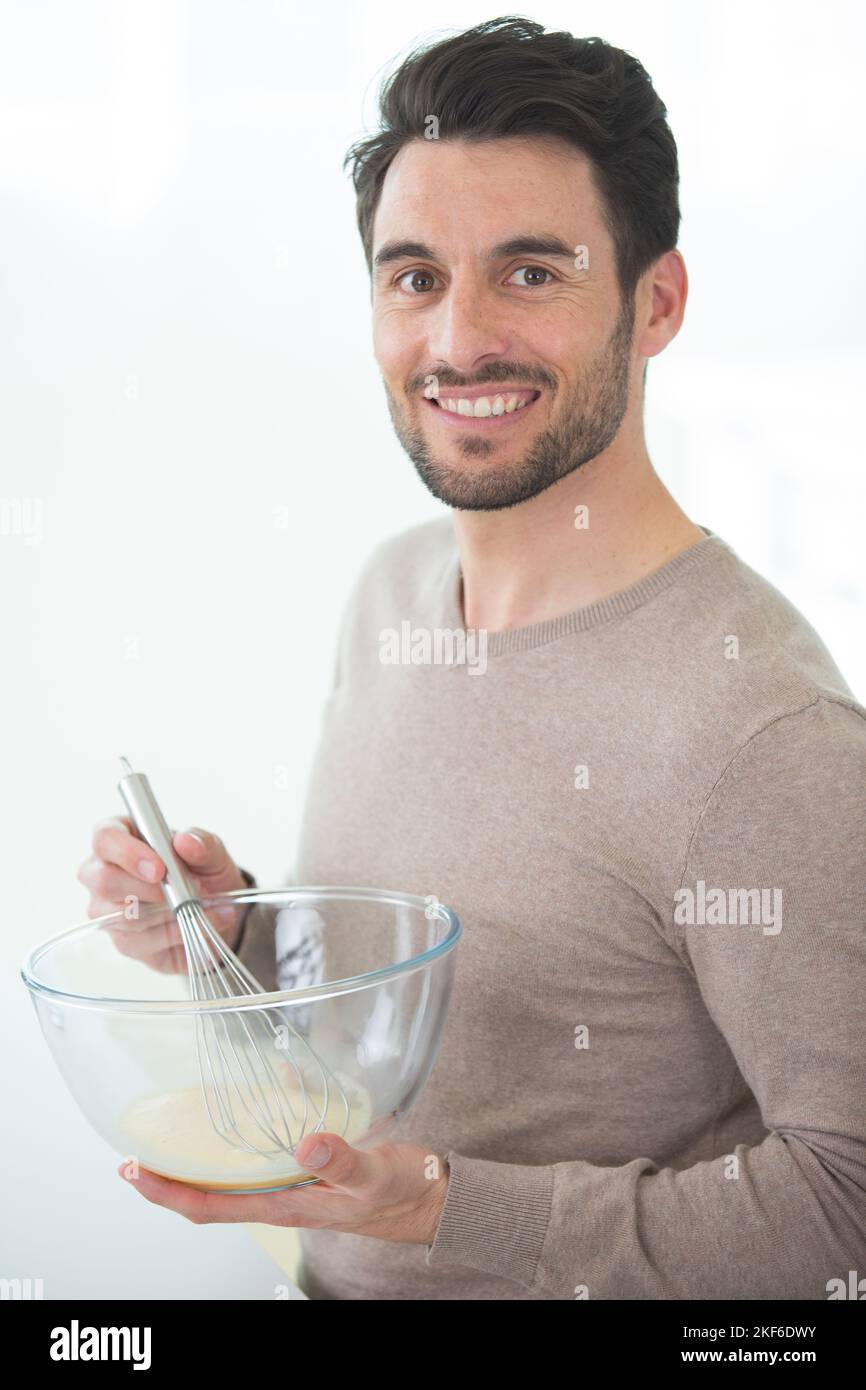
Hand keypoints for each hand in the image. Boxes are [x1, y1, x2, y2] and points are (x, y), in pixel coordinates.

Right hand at [78, 817, 248, 971]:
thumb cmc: (204, 872)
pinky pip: (142, 941)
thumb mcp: (212, 852)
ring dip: (168, 912)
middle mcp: (104, 872)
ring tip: (201, 905)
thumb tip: (185, 841)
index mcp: (122, 837)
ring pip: (122, 915)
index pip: (105, 838)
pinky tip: (195, 924)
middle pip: (104, 880)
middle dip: (147, 888)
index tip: (159, 868)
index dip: (127, 853)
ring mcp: (108, 910)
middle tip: (184, 889)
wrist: (220, 911)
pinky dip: (174, 933)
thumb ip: (202, 843)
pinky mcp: (123, 941)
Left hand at [118, 1134, 450, 1245]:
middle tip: (136, 1154)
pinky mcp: (313, 1161)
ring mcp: (296, 1179)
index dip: (169, 1193)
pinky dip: (262, 1115)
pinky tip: (272, 1080)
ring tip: (179, 1127)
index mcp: (286, 1205)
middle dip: (170, 1178)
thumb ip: (342, 1160)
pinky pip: (275, 1141)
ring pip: (235, 1171)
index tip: (135, 1174)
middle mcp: (282, 1194)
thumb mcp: (373, 1176)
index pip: (211, 1206)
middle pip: (210, 1193)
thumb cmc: (402, 1195)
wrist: (432, 1197)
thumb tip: (308, 1141)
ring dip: (203, 1155)